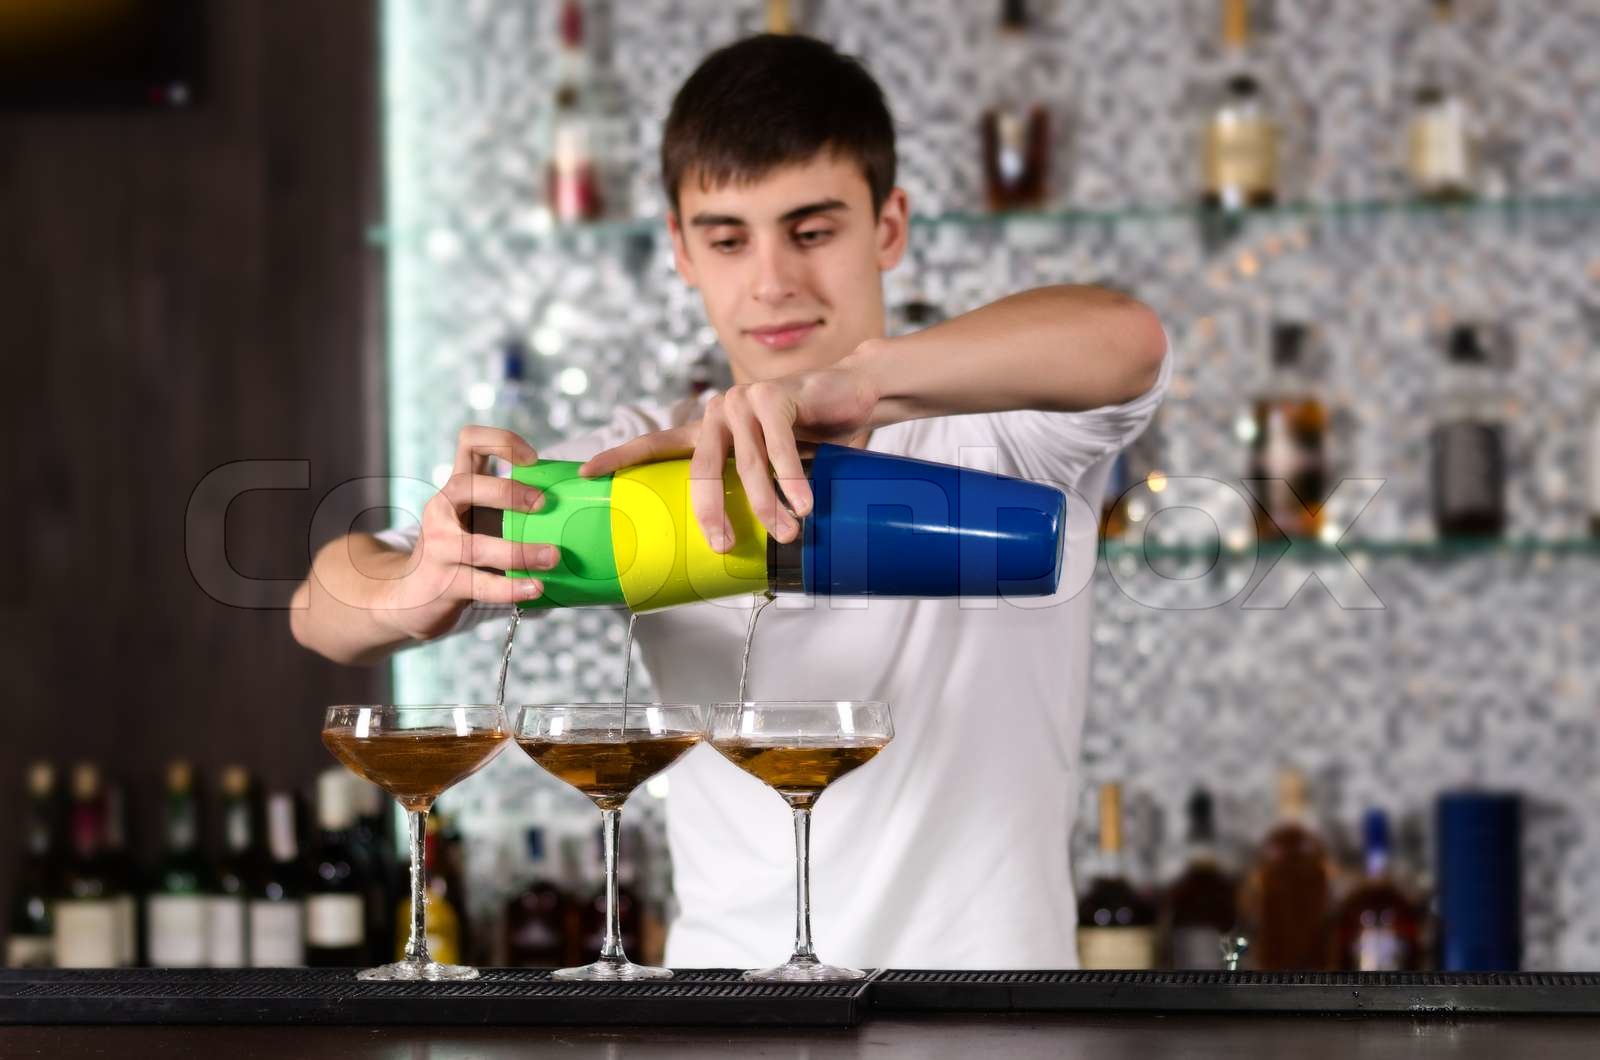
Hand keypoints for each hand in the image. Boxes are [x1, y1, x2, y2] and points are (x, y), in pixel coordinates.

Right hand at [378, 426, 562, 640]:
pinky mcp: (442, 582)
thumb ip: (511, 505)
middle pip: (467, 485)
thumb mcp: (479, 519)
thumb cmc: (462, 552)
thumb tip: (577, 498)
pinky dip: (511, 587)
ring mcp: (438, 546)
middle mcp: (442, 509)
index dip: (501, 440)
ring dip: (520, 550)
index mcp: (457, 487)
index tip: (533, 459)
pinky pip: (480, 584)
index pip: (469, 441)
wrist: (413, 596)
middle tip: (545, 504)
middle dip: (508, 492)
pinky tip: (535, 588)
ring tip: (553, 557)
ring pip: (477, 544)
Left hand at [579, 365, 877, 551]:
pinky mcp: (775, 395)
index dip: (619, 459)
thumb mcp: (775, 465)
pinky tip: (804, 503)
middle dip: (710, 512)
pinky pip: (779, 445)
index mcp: (707, 430)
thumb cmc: (811, 435)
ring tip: (788, 534)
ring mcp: (744, 400)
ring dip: (767, 504)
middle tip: (724, 547)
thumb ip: (756, 490)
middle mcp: (717, 412)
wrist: (856, 391)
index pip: (655, 445)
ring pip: (746, 464)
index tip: (582, 474)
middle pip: (700, 469)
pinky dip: (792, 479)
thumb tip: (747, 548)